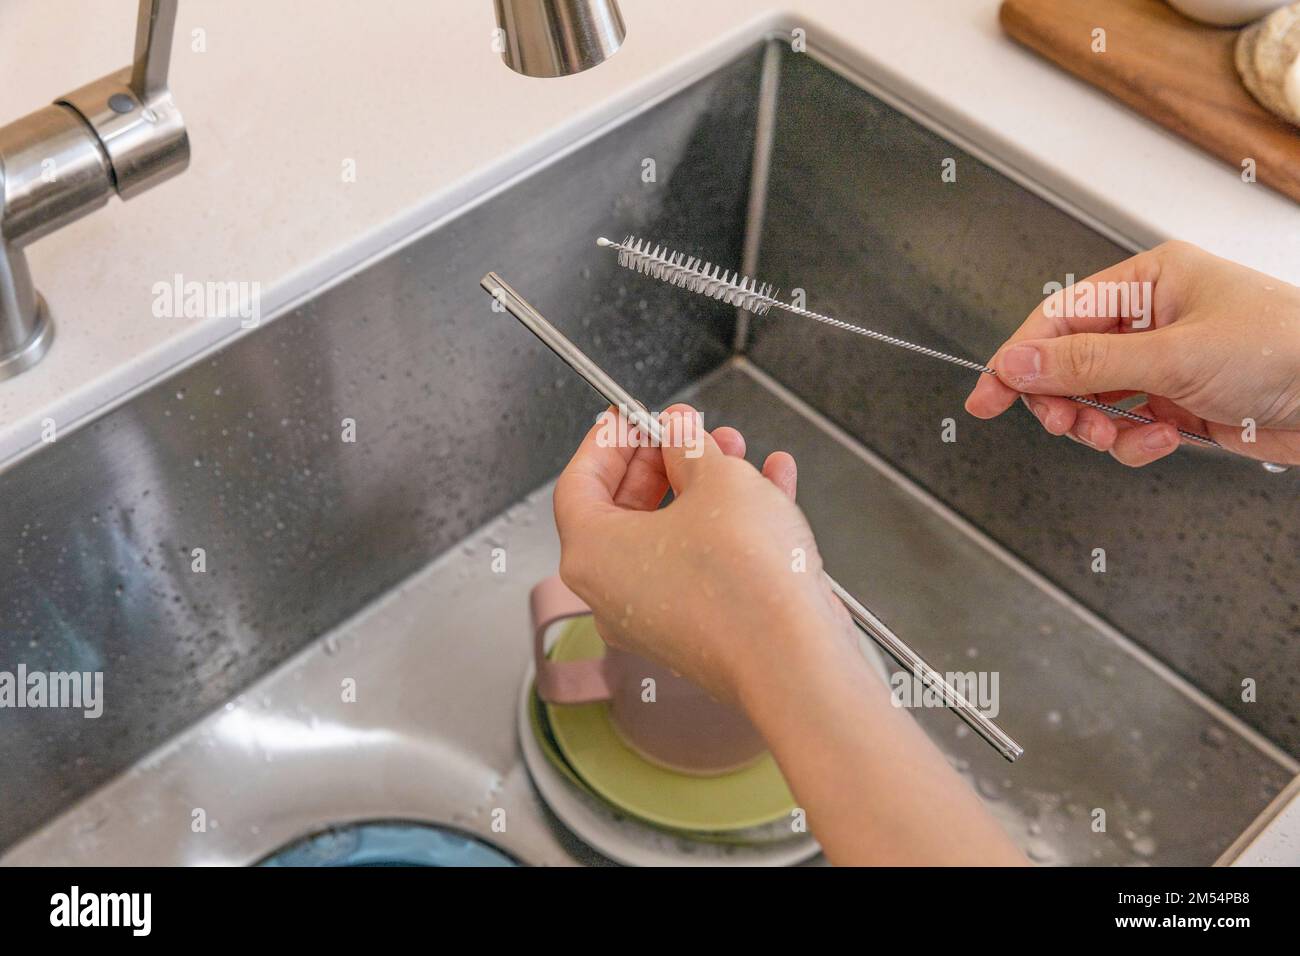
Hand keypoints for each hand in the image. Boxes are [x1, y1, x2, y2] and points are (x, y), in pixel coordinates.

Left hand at [553, 403, 853, 707]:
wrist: (796, 659)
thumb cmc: (745, 581)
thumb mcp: (717, 479)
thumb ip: (689, 446)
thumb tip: (680, 435)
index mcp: (591, 554)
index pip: (579, 482)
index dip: (609, 440)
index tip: (634, 416)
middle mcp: (613, 592)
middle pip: (625, 508)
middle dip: (665, 460)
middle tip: (691, 430)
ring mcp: (655, 616)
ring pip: (672, 533)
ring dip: (704, 486)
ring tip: (739, 452)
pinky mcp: (698, 630)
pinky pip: (704, 563)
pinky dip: (730, 524)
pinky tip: (769, 486)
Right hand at [965, 241, 1299, 466]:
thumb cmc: (1286, 348)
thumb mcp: (1172, 355)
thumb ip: (1085, 362)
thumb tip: (1016, 363)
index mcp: (1149, 282)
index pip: (1058, 317)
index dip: (1018, 357)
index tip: (986, 394)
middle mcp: (1152, 319)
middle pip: (1069, 362)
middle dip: (1063, 400)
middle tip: (1063, 423)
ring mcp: (1164, 363)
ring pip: (1094, 401)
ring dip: (1100, 426)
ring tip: (1122, 435)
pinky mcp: (1179, 402)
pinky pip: (1126, 427)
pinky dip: (1134, 441)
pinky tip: (1161, 439)